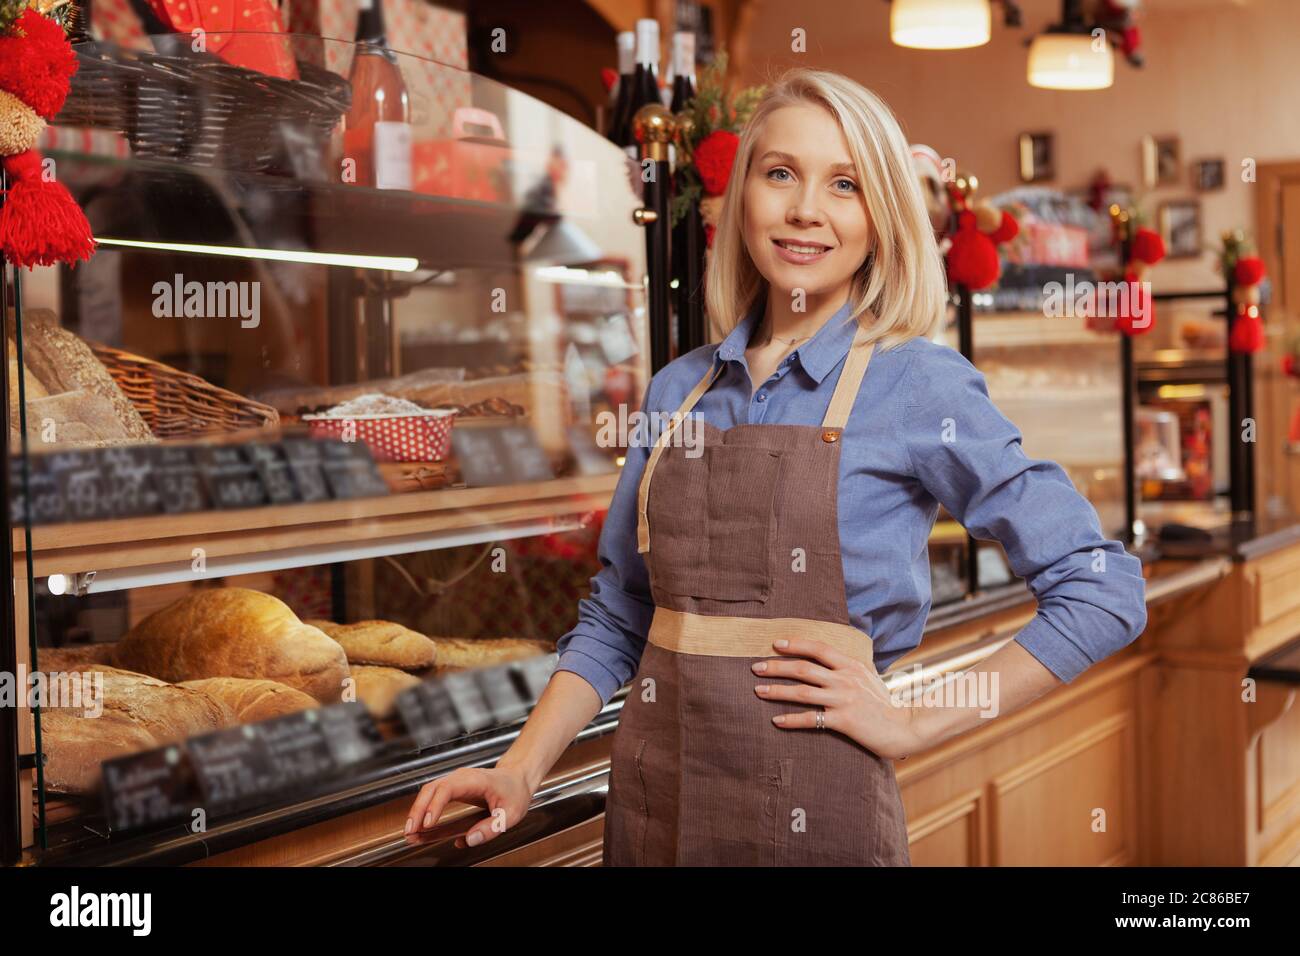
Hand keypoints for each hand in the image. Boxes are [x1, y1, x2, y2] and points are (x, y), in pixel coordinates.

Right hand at [404, 765, 532, 848]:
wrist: (517, 779)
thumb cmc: (515, 792)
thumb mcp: (511, 813)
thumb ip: (492, 827)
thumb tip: (470, 839)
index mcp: (474, 780)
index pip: (448, 789)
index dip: (435, 806)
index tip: (428, 823)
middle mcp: (460, 778)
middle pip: (431, 789)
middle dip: (418, 810)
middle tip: (410, 831)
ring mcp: (454, 783)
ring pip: (428, 793)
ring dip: (417, 813)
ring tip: (410, 833)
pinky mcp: (452, 790)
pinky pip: (433, 799)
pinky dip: (423, 813)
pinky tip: (419, 830)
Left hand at [752, 636, 921, 760]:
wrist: (904, 727)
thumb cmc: (883, 703)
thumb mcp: (868, 677)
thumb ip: (847, 667)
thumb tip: (827, 659)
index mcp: (851, 665)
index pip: (819, 648)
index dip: (796, 644)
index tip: (775, 644)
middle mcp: (845, 679)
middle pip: (804, 669)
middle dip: (777, 667)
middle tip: (756, 667)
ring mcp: (844, 700)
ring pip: (802, 692)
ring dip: (777, 691)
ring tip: (758, 690)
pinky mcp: (844, 721)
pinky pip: (811, 719)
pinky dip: (791, 720)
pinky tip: (776, 721)